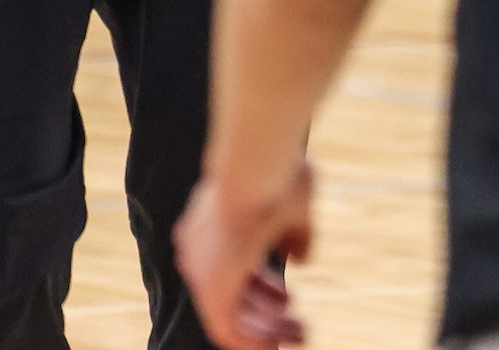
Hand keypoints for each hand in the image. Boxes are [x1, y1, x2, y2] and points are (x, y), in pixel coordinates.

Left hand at [176, 162, 313, 349]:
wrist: (257, 166)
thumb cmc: (276, 175)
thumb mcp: (294, 207)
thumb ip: (295, 234)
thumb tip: (300, 259)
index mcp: (210, 224)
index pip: (232, 267)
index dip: (261, 287)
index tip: (286, 299)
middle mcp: (198, 249)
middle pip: (232, 293)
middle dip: (267, 311)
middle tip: (297, 323)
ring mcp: (200, 267)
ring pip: (232, 314)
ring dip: (266, 328)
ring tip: (300, 333)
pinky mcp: (210, 286)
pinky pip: (226, 329)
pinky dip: (251, 340)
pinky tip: (278, 343)